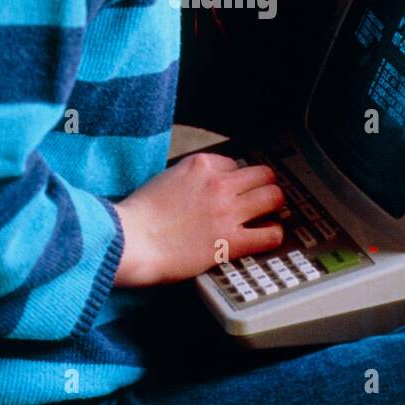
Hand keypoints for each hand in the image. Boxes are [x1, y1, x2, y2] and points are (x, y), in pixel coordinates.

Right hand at [113, 151, 285, 286]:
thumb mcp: (165, 180)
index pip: (235, 163)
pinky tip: (267, 236)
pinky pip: (270, 234)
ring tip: (270, 214)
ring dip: (274, 206)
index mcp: (201, 165)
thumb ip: (189, 180)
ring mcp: (228, 211)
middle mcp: (219, 183)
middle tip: (264, 198)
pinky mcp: (231, 240)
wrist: (130, 241)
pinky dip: (274, 234)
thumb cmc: (138, 216)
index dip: (237, 178)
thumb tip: (202, 190)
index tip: (237, 188)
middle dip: (264, 186)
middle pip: (263, 175)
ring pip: (273, 198)